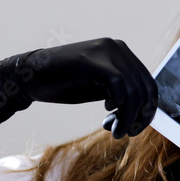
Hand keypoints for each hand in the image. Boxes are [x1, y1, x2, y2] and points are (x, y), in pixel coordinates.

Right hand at [0, 38, 157, 137]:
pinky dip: (119, 107)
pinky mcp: (93, 61)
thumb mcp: (100, 89)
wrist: (30, 77)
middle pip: (146, 88)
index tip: (134, 128)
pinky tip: (106, 114)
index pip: (149, 84)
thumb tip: (143, 112)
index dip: (147, 110)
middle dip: (140, 117)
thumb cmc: (64, 84)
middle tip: (124, 133)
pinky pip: (120, 87)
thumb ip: (121, 94)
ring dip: (128, 118)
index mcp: (122, 53)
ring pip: (134, 91)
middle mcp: (117, 48)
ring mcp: (106, 52)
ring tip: (115, 132)